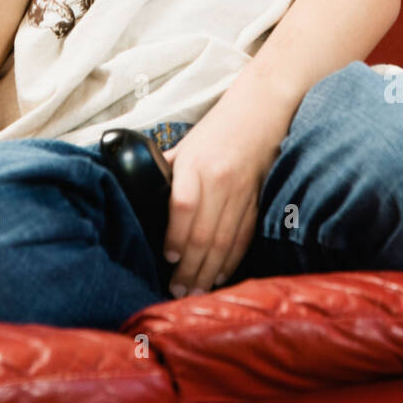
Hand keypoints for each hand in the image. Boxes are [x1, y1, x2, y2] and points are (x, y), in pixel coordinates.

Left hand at [160, 94, 284, 296]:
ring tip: (195, 291)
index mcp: (197, 164)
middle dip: (189, 267)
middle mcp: (220, 181)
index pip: (184, 206)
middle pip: (204, 233)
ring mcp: (242, 194)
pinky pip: (244, 237)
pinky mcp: (257, 201)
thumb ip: (167, 171)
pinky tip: (220, 276)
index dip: (175, 236)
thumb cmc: (218, 128)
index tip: (167, 258)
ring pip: (225, 242)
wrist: (261, 110)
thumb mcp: (186, 144)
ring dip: (208, 271)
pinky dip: (231, 260)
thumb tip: (141, 193)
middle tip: (176, 290)